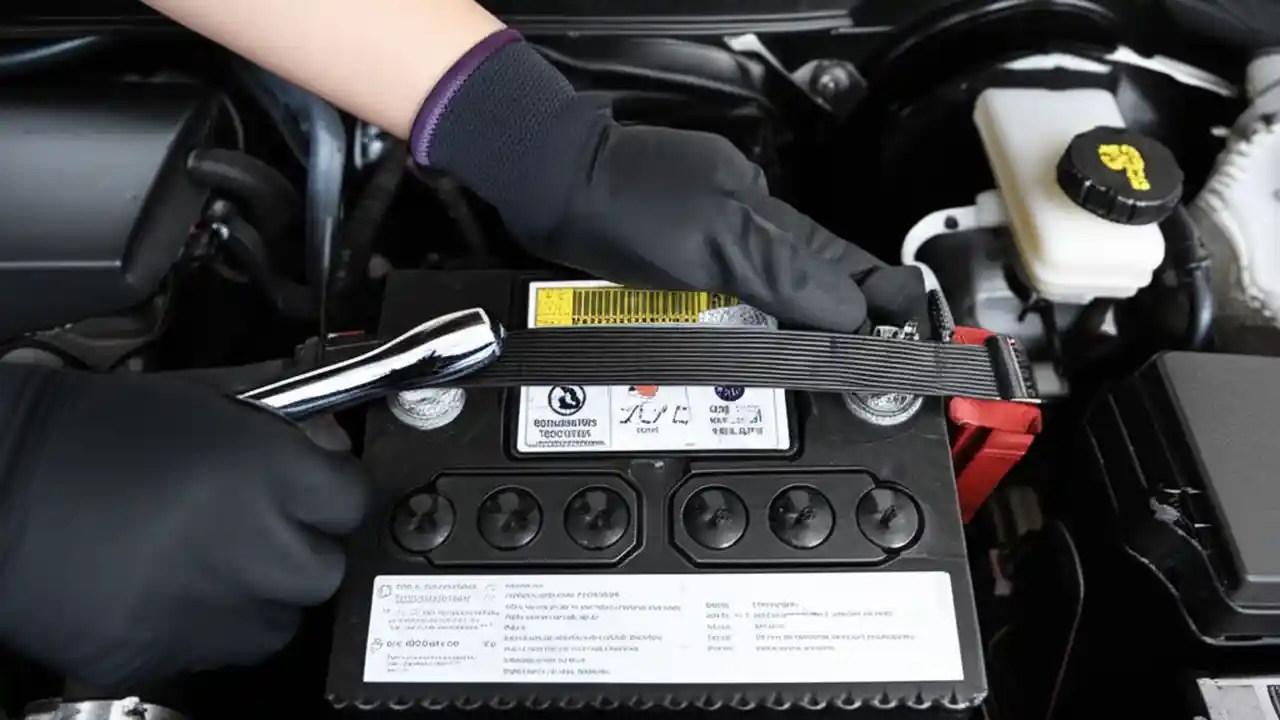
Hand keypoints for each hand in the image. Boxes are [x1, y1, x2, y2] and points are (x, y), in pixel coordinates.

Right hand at [0, 366, 366, 687]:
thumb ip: (280, 421)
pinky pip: (215, 653)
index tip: (315, 488)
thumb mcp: (201, 401)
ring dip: (262, 596)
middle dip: (301, 548)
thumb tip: (326, 440)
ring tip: (212, 562)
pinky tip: (169, 591)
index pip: (352, 500)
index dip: (334, 492)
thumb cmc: (92, 432)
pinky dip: (205, 628)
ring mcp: (213, 614)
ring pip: (279, 623)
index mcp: (270, 478)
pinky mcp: (166, 657)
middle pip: (325, 570)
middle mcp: (256, 551)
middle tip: (261, 528)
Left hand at [424, 39, 922, 331]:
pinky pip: (728, 282)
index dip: (871, 304)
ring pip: (768, 284)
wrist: (545, 183)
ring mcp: (712, 228)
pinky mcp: (681, 242)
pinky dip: (740, 310)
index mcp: (766, 214)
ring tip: (811, 355)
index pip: (841, 267)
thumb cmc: (617, 203)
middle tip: (856, 358)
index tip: (894, 342)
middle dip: (833, 319)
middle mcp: (746, 218)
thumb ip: (782, 276)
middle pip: (809, 278)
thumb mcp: (711, 246)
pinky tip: (739, 328)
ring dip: (787, 319)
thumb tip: (848, 310)